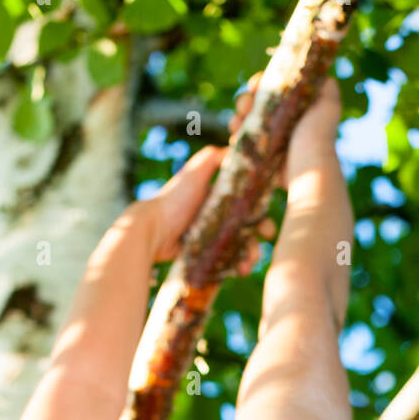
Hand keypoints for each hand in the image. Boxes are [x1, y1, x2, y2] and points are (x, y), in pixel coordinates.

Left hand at [145, 144, 273, 271]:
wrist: (151, 229)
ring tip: (248, 266)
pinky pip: (223, 260)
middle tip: (263, 246)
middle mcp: (215, 214)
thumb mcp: (194, 172)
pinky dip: (234, 266)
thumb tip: (233, 148)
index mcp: (217, 195)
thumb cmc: (173, 199)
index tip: (267, 224)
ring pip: (236, 246)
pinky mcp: (201, 253)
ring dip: (248, 256)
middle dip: (258, 237)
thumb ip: (212, 158)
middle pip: (245, 227)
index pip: (246, 203)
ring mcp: (208, 235)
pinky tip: (239, 271)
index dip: (260, 213)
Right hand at [231, 73, 341, 189]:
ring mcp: (270, 140)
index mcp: (293, 107)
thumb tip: (317, 70)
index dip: (261, 84)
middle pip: (255, 103)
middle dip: (245, 101)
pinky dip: (235, 137)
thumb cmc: (318, 133)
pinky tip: (234, 136)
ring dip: (237, 118)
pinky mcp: (261, 157)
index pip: (273, 89)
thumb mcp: (328, 102)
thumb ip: (325, 84)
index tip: (255, 85)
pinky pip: (242, 143)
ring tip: (236, 122)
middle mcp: (281, 122)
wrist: (309, 167)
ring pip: (246, 122)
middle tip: (245, 106)